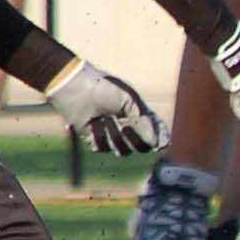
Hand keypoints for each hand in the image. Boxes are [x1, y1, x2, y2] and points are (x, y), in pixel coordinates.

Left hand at [45, 59, 166, 155]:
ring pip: (122, 151)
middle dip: (133, 138)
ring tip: (104, 119)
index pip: (156, 130)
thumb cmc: (105, 88)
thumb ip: (144, 122)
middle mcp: (128, 126)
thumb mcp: (129, 100)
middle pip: (141, 146)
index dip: (161, 138)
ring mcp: (111, 134)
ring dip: (114, 136)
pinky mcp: (95, 139)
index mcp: (139, 113)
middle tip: (124, 125)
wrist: (77, 88)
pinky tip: (92, 123)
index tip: (162, 144)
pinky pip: (102, 148)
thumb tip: (156, 144)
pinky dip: (98, 136)